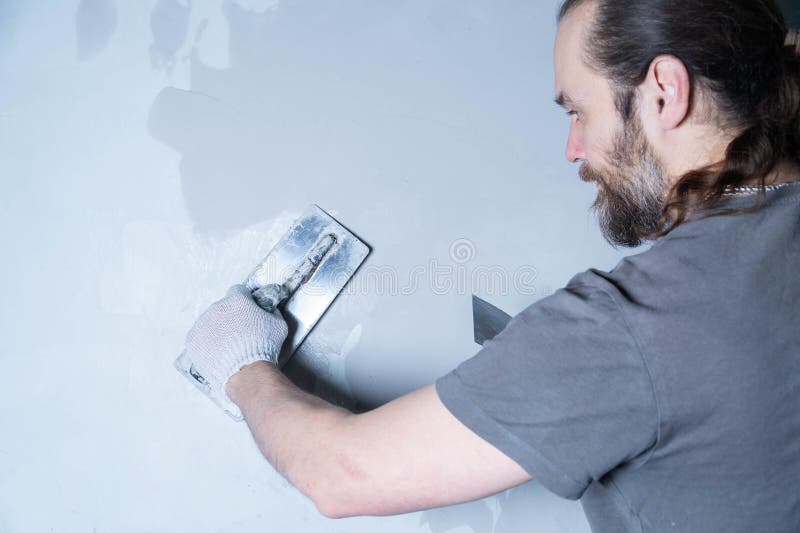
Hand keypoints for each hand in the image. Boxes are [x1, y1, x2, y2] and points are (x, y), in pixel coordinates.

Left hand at [183, 284, 288, 403]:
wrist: (245, 372)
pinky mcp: (192, 339)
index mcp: (237, 300)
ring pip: (209, 321)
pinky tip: (217, 351)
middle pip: (222, 306)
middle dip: (230, 316)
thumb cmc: (264, 348)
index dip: (245, 300)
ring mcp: (202, 323)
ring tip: (228, 345)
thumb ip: (272, 312)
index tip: (247, 310)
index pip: (238, 290)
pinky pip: (199, 336)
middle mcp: (217, 307)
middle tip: (239, 332)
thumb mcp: (279, 325)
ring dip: (217, 329)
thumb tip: (270, 309)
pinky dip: (206, 342)